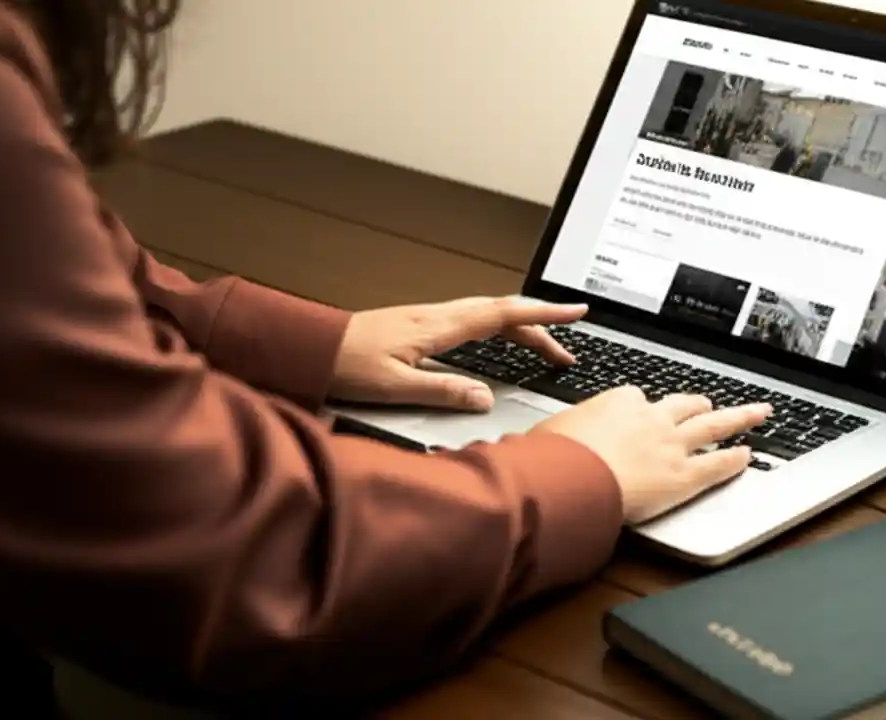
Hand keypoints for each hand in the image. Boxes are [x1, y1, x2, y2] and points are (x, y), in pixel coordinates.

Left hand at [328, 296, 586, 410]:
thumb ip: (442, 391)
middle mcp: (437, 315)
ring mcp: (429, 317)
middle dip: (541, 328)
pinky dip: (498, 329)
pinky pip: (473, 320)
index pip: (503, 314)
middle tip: (566, 353)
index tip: (575, 312)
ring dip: (520, 330)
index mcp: (437, 326)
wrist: (310, 348)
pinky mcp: (421, 325)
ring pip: (488, 315)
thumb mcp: (394, 387)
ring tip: (543, 352)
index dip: (543, 315)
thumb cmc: (344, 364)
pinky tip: (499, 344)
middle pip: (502, 313)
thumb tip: (484, 398)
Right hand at [533, 387, 772, 522]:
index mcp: (616, 403)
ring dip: (738, 419)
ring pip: (713, 426)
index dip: (643, 408)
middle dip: (698, 404)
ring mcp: (671, 445)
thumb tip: (518, 443)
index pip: (635, 398)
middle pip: (682, 405)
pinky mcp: (684, 476)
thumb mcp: (544, 435)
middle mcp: (650, 418)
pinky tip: (748, 457)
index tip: (643, 412)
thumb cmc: (555, 457)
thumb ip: (547, 438)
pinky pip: (718, 464)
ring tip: (755, 414)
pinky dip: (736, 460)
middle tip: (709, 404)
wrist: (573, 477)